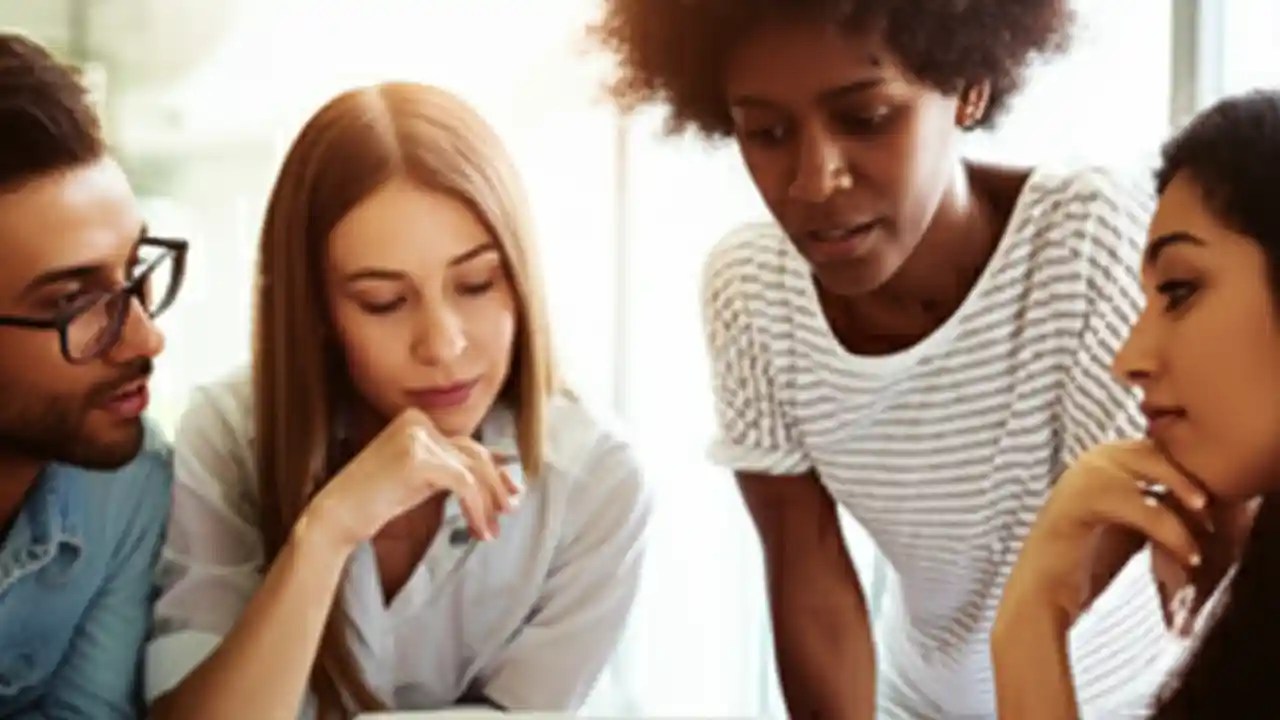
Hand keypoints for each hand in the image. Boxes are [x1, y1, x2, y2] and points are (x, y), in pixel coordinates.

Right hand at [303, 408, 519, 551]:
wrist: (336, 515)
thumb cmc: (376, 500)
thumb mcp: (420, 475)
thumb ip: (450, 465)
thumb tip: (496, 469)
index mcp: (416, 419)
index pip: (467, 444)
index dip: (492, 470)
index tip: (508, 492)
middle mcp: (418, 422)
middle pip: (474, 453)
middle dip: (496, 484)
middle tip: (509, 510)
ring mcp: (417, 438)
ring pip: (473, 470)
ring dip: (488, 502)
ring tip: (492, 528)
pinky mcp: (418, 460)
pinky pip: (463, 485)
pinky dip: (476, 509)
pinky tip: (479, 530)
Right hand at [1000, 440, 1212, 626]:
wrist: (1042, 596)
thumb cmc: (1082, 565)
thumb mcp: (1124, 526)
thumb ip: (1149, 504)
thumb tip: (1197, 500)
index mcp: (1092, 465)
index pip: (1149, 448)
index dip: (1179, 469)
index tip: (1204, 501)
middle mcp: (1083, 463)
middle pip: (1149, 449)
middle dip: (1184, 475)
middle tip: (1208, 507)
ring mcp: (1078, 479)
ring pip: (1146, 467)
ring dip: (1181, 493)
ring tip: (1205, 523)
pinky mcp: (1080, 503)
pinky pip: (1142, 506)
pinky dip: (1170, 530)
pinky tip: (1186, 554)